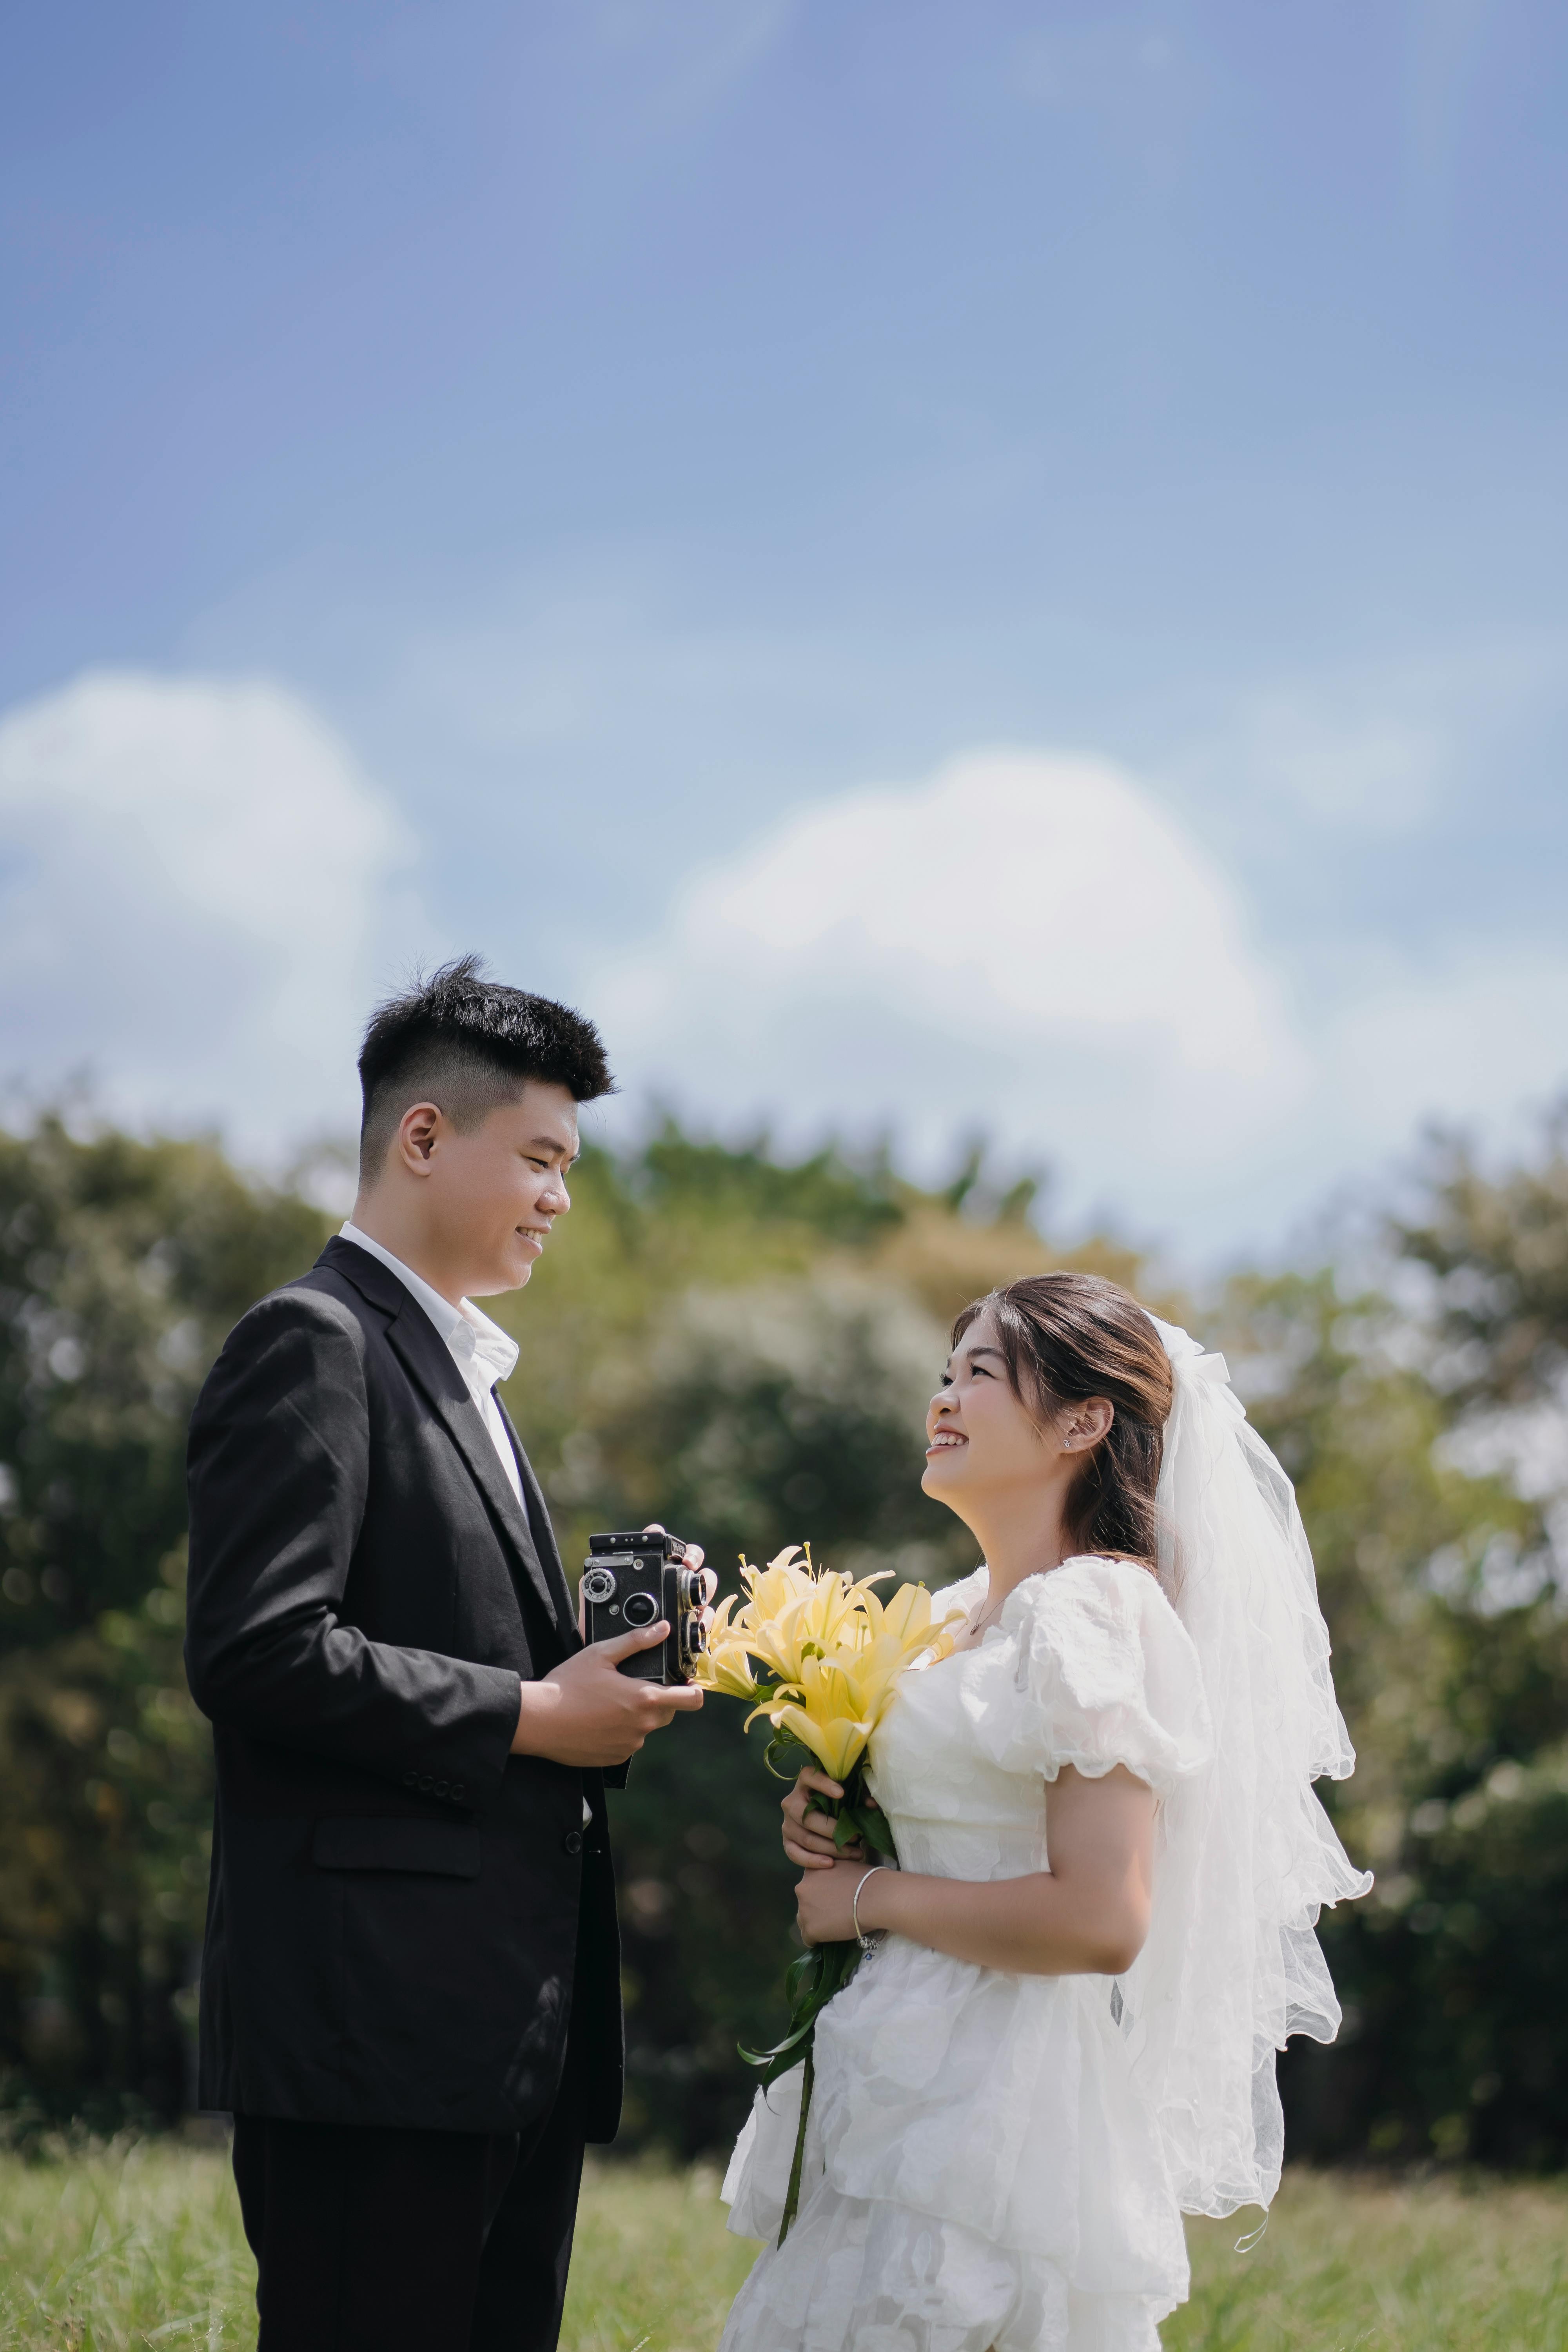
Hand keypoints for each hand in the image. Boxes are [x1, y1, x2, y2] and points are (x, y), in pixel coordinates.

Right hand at [511, 1621, 702, 1766]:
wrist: (539, 1721)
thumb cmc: (568, 1685)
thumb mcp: (600, 1654)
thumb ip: (636, 1641)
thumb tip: (663, 1628)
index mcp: (644, 1699)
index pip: (692, 1700)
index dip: (693, 1690)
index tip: (683, 1683)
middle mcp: (642, 1726)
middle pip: (668, 1712)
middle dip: (658, 1700)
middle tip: (632, 1687)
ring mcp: (629, 1745)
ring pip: (646, 1728)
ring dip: (636, 1717)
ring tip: (608, 1703)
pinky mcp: (615, 1759)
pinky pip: (628, 1743)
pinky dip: (620, 1733)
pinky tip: (598, 1721)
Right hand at [782, 1764, 864, 1869]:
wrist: (822, 1817)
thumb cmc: (839, 1802)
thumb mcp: (849, 1793)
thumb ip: (860, 1795)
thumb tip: (872, 1805)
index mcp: (805, 1782)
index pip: (808, 1777)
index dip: (823, 1785)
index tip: (841, 1793)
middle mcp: (791, 1802)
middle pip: (808, 1818)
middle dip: (834, 1830)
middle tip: (856, 1836)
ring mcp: (787, 1824)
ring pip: (807, 1839)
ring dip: (832, 1849)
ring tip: (854, 1852)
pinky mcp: (787, 1842)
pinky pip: (795, 1854)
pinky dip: (813, 1861)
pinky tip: (830, 1863)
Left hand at [795, 1854, 883, 1946]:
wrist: (873, 1898)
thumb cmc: (865, 1878)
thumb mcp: (843, 1865)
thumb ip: (832, 1873)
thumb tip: (835, 1880)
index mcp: (810, 1872)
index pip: (809, 1886)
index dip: (822, 1894)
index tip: (833, 1899)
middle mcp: (802, 1889)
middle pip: (806, 1903)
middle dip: (817, 1908)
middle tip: (835, 1913)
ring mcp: (804, 1910)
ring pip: (805, 1921)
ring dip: (816, 1923)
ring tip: (833, 1926)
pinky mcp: (810, 1930)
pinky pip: (808, 1938)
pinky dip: (818, 1939)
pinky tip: (829, 1937)